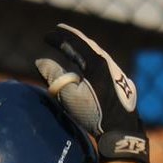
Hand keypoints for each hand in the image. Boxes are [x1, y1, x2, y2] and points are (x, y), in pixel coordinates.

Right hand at [33, 24, 147, 162]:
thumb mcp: (69, 96)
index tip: (46, 36)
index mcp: (97, 62)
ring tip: (73, 47)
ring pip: (98, 54)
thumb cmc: (94, 113)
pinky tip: (89, 67)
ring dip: (83, 49)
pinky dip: (92, 60)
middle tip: (60, 32)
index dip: (59, 38)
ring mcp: (117, 73)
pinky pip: (104, 65)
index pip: (76, 43)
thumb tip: (40, 61)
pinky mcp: (121, 84)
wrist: (122, 130)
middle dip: (72, 39)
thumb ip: (54, 76)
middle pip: (88, 45)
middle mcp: (109, 63)